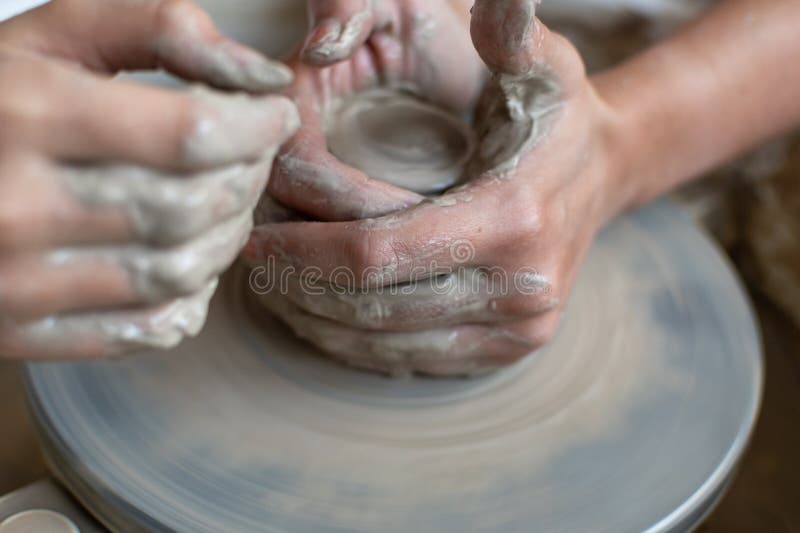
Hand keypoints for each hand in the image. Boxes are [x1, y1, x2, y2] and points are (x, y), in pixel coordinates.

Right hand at [0, 0, 298, 358]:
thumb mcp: (54, 36)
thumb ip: (157, 29)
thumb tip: (260, 79)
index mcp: (26, 113)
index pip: (190, 133)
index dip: (255, 128)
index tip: (274, 118)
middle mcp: (15, 205)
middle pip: (193, 207)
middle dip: (248, 178)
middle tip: (253, 158)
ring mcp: (16, 282)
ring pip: (180, 272)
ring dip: (227, 237)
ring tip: (225, 204)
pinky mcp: (20, 333)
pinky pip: (148, 329)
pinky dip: (191, 296)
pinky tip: (186, 259)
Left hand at [247, 0, 624, 375]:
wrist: (606, 175)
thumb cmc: (556, 116)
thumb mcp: (540, 64)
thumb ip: (510, 33)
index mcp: (512, 217)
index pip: (377, 252)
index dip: (305, 250)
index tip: (258, 236)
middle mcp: (520, 287)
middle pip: (373, 306)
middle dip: (301, 286)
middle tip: (256, 263)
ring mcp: (519, 328)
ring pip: (386, 342)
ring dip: (319, 319)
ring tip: (278, 288)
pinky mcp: (512, 349)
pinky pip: (413, 358)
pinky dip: (357, 344)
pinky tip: (325, 316)